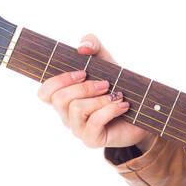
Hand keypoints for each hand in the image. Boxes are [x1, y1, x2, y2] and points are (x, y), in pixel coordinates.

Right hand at [35, 34, 154, 150]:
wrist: (141, 111)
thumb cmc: (117, 86)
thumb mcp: (105, 61)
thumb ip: (92, 46)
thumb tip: (82, 47)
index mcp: (64, 97)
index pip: (44, 93)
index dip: (59, 80)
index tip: (83, 72)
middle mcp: (66, 114)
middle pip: (59, 99)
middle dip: (85, 88)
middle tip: (105, 84)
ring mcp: (78, 129)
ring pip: (76, 109)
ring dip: (100, 99)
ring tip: (117, 96)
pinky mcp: (92, 139)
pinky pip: (94, 122)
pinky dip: (110, 109)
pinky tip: (122, 106)